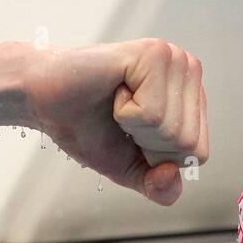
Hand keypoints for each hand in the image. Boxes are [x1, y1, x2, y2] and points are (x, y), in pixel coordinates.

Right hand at [22, 39, 209, 204]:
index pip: (198, 153)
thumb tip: (170, 175)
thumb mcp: (132, 170)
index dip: (159, 158)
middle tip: (121, 117)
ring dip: (134, 127)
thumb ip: (160, 188)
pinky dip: (125, 113)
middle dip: (147, 144)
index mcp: (191, 97)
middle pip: (187, 143)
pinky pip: (152, 114)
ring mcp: (173, 59)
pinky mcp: (154, 54)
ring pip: (172, 130)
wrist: (45, 101)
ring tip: (117, 103)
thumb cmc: (87, 127)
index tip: (133, 134)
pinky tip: (114, 90)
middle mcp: (188, 72)